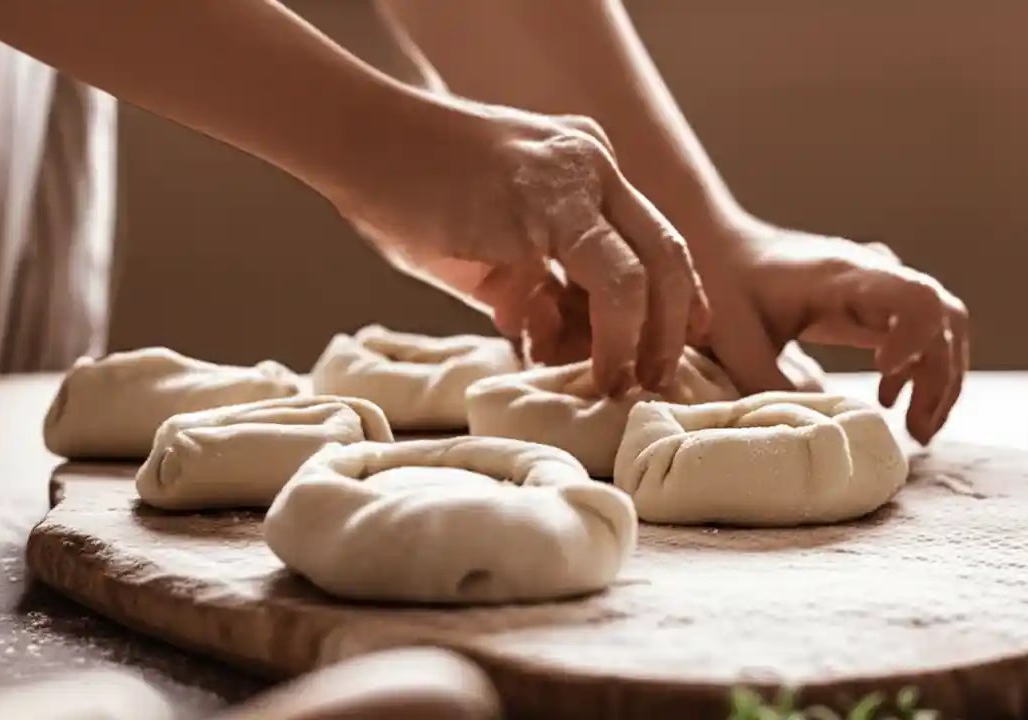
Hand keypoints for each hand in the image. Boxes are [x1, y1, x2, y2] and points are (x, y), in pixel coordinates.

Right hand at [332, 98, 707, 394]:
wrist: (355, 140)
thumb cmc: (403, 191)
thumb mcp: (483, 246)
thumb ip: (525, 286)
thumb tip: (550, 339)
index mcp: (582, 168)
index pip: (647, 240)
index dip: (670, 301)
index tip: (670, 347)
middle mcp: (593, 164)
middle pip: (667, 253)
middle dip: (672, 327)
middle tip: (655, 379)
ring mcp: (578, 179)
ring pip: (650, 270)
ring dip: (641, 340)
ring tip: (617, 385)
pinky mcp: (552, 205)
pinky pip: (611, 282)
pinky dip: (608, 335)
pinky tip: (585, 367)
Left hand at [693, 217, 969, 443]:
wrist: (723, 244)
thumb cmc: (725, 283)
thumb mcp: (736, 340)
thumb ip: (769, 386)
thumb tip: (808, 436)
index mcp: (843, 276)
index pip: (915, 297)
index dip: (917, 340)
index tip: (884, 374)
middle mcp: (873, 274)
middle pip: (943, 318)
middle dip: (939, 379)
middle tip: (916, 432)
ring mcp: (878, 285)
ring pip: (941, 327)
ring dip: (936, 380)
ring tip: (915, 430)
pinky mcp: (873, 302)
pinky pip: (920, 331)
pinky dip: (918, 369)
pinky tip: (888, 400)